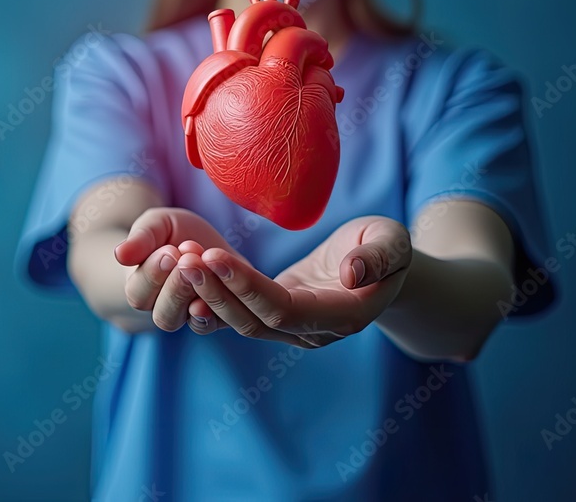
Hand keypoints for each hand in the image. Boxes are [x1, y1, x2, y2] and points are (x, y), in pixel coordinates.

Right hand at [115, 207, 238, 331]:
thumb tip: (119, 255)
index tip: (169, 251)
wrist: (201, 241)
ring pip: (195, 323)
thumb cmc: (169, 233)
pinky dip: (226, 303)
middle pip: (165, 317)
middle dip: (177, 287)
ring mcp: (195, 316)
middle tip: (188, 257)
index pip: (139, 294)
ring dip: (202, 293)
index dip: (154, 274)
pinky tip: (226, 280)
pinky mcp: (224, 314)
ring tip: (206, 263)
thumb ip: (140, 238)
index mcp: (142, 291)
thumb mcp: (155, 225)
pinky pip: (225, 320)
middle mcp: (167, 310)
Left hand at [179, 216, 411, 347]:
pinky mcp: (274, 314)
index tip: (215, 256)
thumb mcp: (395, 243)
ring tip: (180, 258)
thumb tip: (353, 275)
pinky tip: (184, 274)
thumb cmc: (388, 248)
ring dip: (207, 292)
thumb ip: (379, 257)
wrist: (381, 266)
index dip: (247, 287)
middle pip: (254, 321)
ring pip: (240, 321)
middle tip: (184, 257)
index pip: (284, 309)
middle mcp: (313, 331)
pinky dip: (210, 297)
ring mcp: (292, 328)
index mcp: (343, 316)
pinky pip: (237, 313)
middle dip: (216, 291)